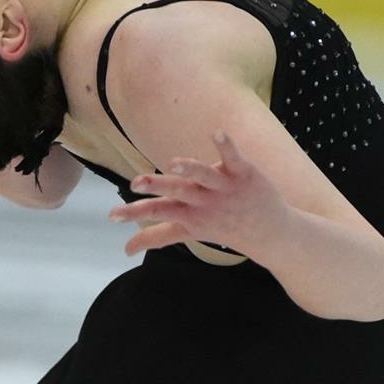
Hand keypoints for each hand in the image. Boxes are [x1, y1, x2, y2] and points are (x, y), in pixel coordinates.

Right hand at [107, 130, 290, 260]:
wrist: (271, 233)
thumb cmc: (225, 229)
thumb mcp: (189, 233)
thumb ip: (156, 237)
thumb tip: (126, 250)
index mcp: (189, 214)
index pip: (157, 212)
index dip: (134, 214)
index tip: (112, 217)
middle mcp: (204, 201)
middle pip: (178, 192)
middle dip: (157, 187)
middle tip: (136, 183)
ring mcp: (224, 188)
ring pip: (204, 176)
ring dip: (190, 169)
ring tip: (174, 163)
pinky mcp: (244, 174)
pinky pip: (233, 159)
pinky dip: (226, 147)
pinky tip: (217, 133)